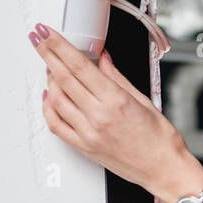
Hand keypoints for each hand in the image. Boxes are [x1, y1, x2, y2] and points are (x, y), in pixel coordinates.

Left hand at [31, 23, 191, 197]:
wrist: (164, 169)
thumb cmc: (160, 140)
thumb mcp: (143, 100)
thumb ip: (118, 78)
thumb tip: (103, 60)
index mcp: (115, 100)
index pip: (79, 66)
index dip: (59, 46)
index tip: (48, 34)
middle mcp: (99, 116)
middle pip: (63, 78)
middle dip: (48, 55)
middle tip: (39, 40)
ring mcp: (88, 133)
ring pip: (57, 99)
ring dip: (49, 79)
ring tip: (50, 67)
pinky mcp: (84, 147)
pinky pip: (57, 125)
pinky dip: (49, 108)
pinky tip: (50, 97)